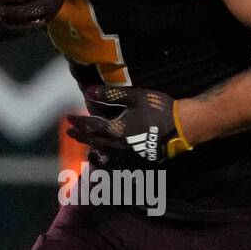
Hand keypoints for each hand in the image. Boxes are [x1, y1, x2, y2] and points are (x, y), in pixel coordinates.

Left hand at [66, 84, 193, 164]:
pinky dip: (106, 151)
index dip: (78, 122)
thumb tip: (88, 92)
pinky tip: (106, 149)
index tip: (67, 118)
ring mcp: (128, 154)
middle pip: (94, 141)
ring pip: (104, 150)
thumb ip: (110, 95)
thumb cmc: (159, 110)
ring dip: (91, 144)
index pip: (91, 126)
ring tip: (84, 140)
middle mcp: (118, 145)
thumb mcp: (135, 97)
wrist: (183, 129)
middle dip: (81, 135)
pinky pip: (116, 156)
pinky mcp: (138, 158)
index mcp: (116, 130)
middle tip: (69, 131)